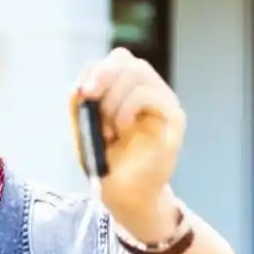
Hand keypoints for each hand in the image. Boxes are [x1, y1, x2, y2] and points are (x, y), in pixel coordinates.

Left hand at [73, 47, 186, 240]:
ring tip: (107, 128)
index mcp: (129, 91)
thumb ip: (80, 104)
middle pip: (129, 60)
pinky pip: (151, 96)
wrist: (123, 195)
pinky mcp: (174, 119)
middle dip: (103, 77)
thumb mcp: (84, 129)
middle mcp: (150, 92)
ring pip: (139, 73)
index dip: (98, 69)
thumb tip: (79, 83)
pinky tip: (120, 130)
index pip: (119, 58)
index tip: (82, 93)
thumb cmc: (104, 162)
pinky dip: (128, 109)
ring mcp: (164, 103)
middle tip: (89, 100)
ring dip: (113, 98)